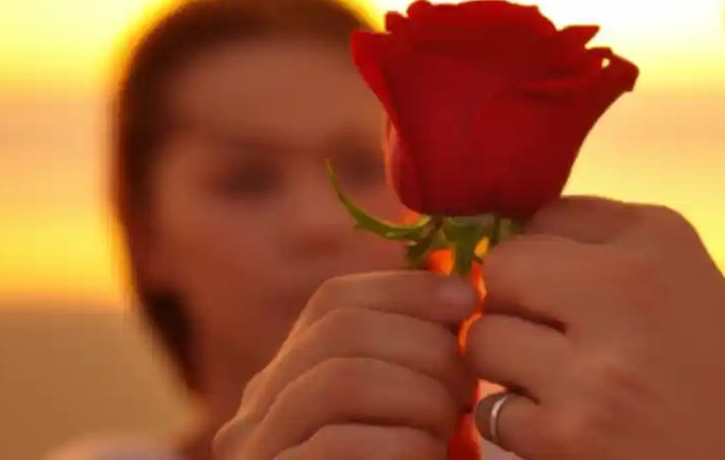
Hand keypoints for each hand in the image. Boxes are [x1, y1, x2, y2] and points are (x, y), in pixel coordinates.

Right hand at [213, 271, 478, 459]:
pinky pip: (337, 445)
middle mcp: (257, 414)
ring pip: (338, 377)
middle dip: (424, 347)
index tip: (467, 299)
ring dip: (418, 394)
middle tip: (468, 389)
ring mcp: (256, 456)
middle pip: (338, 329)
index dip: (406, 288)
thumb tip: (460, 282)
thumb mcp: (414, 422)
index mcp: (290, 381)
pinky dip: (401, 447)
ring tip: (452, 429)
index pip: (334, 300)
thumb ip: (422, 363)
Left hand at [466, 198, 724, 459]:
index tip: (576, 296)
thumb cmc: (715, 378)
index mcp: (660, 237)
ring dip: (508, 368)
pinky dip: (515, 426)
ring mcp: (593, 366)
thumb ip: (603, 250)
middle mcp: (627, 287)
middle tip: (554, 341)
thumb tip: (505, 239)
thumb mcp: (684, 282)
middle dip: (513, 305)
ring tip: (561, 386)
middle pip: (502, 267)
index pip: (548, 214)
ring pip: (483, 338)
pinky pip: (490, 410)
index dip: (547, 260)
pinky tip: (567, 430)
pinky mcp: (566, 436)